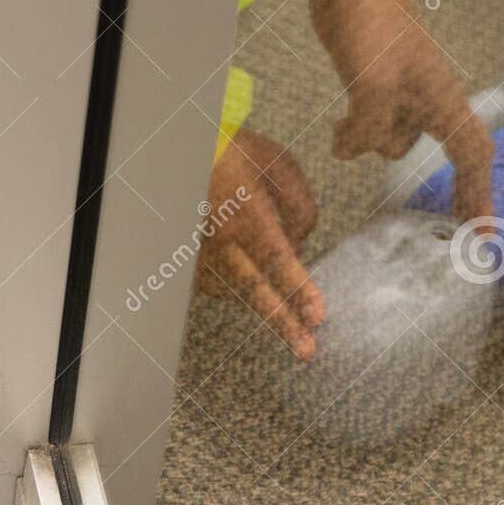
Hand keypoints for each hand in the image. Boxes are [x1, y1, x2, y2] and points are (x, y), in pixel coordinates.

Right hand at [196, 130, 324, 359]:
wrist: (186, 153)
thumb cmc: (235, 153)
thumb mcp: (279, 163)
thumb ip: (301, 204)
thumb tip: (302, 243)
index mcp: (247, 213)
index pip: (278, 260)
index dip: (299, 290)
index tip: (317, 316)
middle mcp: (221, 239)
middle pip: (253, 290)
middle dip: (281, 323)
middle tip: (305, 351)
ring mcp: (201, 252)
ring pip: (237, 291)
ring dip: (264, 303)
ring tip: (289, 317)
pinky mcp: (189, 259)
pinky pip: (218, 284)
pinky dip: (238, 288)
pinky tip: (253, 282)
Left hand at [285, 0, 493, 222]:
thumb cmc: (368, 23)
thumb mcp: (370, 83)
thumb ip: (372, 128)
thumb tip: (358, 152)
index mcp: (441, 98)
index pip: (471, 156)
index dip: (477, 196)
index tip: (482, 236)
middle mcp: (430, 99)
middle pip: (434, 152)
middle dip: (435, 184)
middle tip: (441, 229)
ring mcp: (403, 93)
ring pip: (390, 141)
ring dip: (367, 140)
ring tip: (344, 121)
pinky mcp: (376, 87)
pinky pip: (370, 126)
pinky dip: (353, 132)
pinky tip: (337, 125)